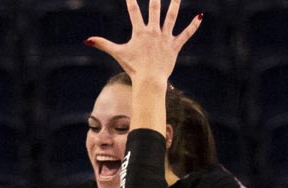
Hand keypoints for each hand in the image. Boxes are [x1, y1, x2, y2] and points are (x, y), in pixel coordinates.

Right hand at [84, 0, 201, 83]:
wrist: (149, 80)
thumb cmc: (133, 67)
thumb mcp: (117, 53)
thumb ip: (103, 44)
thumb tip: (87, 39)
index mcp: (140, 32)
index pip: (134, 12)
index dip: (131, 1)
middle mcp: (153, 32)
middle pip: (155, 9)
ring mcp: (165, 38)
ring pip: (171, 17)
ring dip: (175, 4)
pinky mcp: (175, 45)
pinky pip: (186, 34)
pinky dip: (193, 26)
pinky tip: (199, 16)